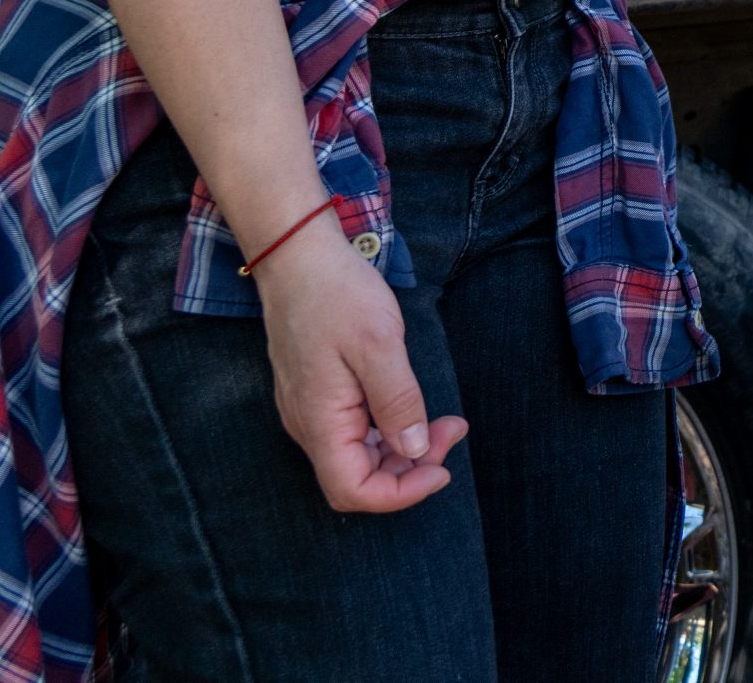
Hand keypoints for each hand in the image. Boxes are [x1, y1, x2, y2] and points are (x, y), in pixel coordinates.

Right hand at [254, 223, 467, 512]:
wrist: (299, 258)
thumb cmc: (337, 294)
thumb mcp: (378, 343)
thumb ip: (397, 401)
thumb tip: (414, 451)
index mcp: (318, 421)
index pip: (353, 491)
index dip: (401, 494)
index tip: (443, 468)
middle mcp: (309, 427)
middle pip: (359, 478)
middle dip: (411, 468)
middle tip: (453, 430)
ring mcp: (312, 412)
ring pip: (359, 457)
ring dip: (404, 449)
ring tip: (446, 422)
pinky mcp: (320, 396)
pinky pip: (355, 432)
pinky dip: (389, 430)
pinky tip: (414, 408)